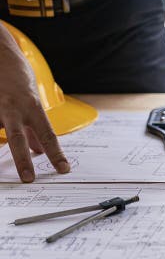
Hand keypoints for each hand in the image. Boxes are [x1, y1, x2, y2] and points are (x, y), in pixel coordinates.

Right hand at [0, 29, 68, 181]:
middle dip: (24, 161)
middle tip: (29, 179)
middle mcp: (14, 108)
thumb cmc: (17, 79)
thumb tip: (39, 150)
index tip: (63, 169)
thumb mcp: (33, 101)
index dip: (56, 154)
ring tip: (2, 154)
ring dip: (1, 140)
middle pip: (20, 139)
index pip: (48, 135)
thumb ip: (35, 127)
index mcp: (32, 107)